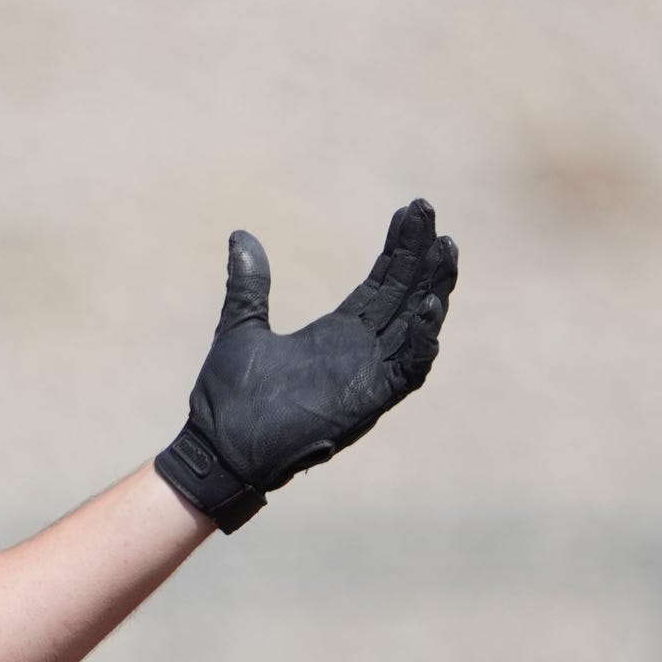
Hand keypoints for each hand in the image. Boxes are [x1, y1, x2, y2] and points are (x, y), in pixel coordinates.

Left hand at [154, 200, 455, 530]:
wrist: (216, 450)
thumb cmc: (227, 400)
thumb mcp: (240, 327)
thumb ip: (249, 285)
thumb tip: (239, 236)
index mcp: (336, 333)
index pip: (382, 283)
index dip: (400, 248)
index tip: (412, 211)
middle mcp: (360, 350)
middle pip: (405, 295)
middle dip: (421, 256)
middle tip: (430, 214)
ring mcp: (367, 375)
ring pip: (416, 326)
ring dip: (433, 289)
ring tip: (445, 251)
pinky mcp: (367, 401)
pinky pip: (408, 370)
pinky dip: (421, 341)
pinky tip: (429, 307)